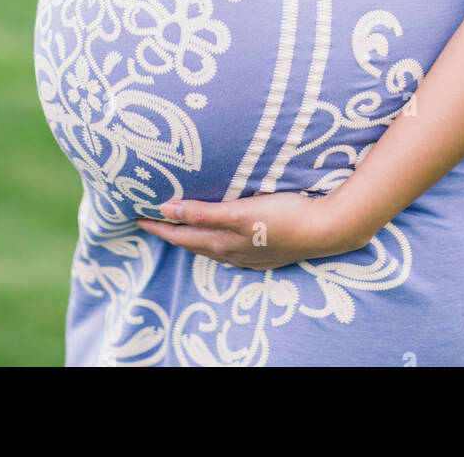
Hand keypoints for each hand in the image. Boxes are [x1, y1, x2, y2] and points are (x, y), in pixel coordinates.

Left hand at [135, 191, 367, 270]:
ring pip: (211, 247)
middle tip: (151, 220)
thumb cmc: (283, 216)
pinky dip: (214, 240)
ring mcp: (250, 255)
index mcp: (223, 243)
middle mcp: (232, 253)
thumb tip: (168, 209)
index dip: (158, 227)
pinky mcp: (264, 251)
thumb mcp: (240, 212)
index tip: (137, 218)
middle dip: (170, 233)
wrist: (326, 230)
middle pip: (193, 244)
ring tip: (179, 226)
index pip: (181, 236)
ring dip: (192, 237)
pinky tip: (220, 236)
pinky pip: (229, 249)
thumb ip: (204, 213)